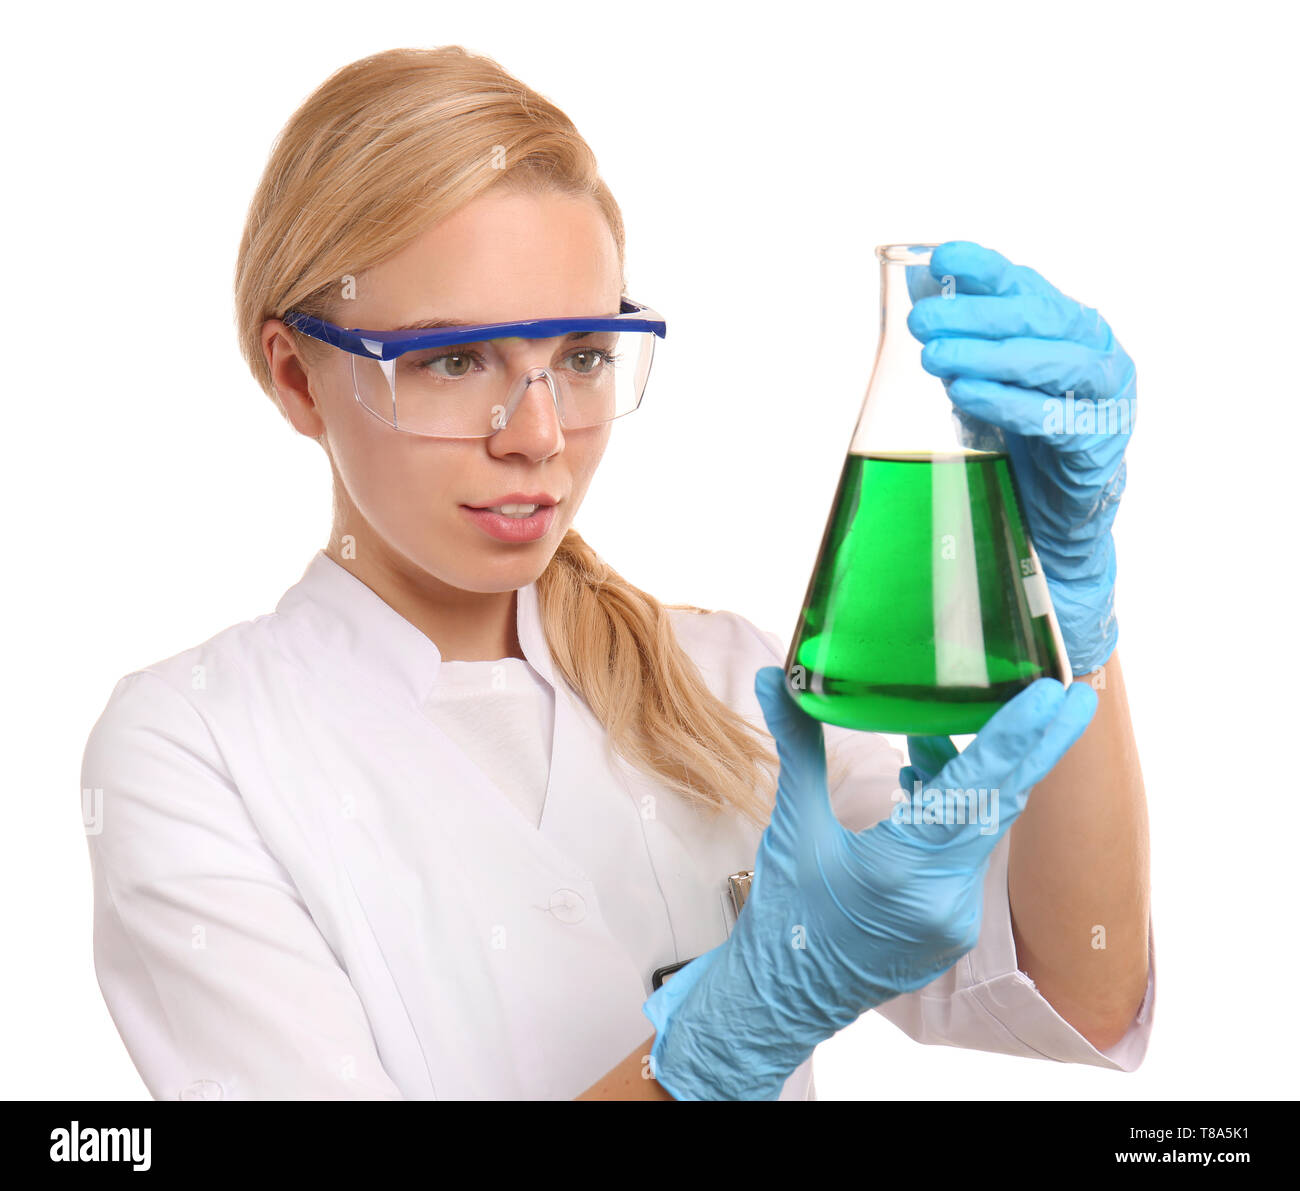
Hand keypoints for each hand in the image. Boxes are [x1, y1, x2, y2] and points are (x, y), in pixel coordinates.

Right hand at [641, 665, 1097, 1099]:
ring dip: (980, 773)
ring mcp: (956, 917)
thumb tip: (775, 679)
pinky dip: (957, 809)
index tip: (1048, 695)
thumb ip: (797, 745)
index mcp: (904, 869)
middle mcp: (945, 897)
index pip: (975, 790)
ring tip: (963, 716)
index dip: (1015, 737)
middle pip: (1003, 805)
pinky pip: (968, 852)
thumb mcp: (793, 826)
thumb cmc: (785, 918)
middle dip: (1040, 746)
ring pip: (983, 826)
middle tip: (1075, 693)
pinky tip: (926, 773)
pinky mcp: (954, 924)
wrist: (784, 1001)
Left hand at [906, 241, 1135, 674]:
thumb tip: (915, 292)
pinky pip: (1057, 420)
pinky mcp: (1099, 449)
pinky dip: (1009, 405)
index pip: (1027, 285)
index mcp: (1069, 329)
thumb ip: (962, 341)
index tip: (943, 260)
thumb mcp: (988, 385)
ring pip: (1053, 362)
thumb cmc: (1019, 447)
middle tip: (921, 323)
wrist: (1053, 526)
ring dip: (990, 356)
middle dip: (976, 315)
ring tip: (937, 357)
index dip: (986, 269)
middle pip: (1039, 319)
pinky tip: (966, 397)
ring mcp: (1105, 401)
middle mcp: (1096, 355)